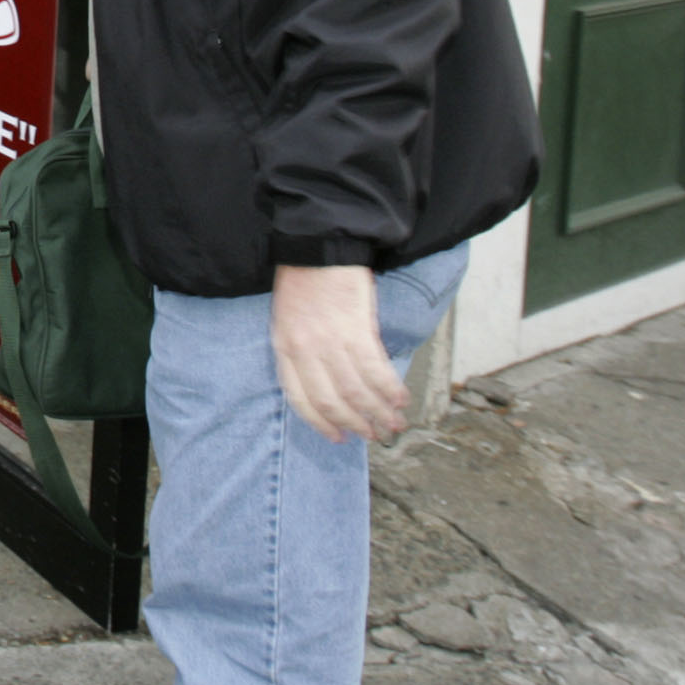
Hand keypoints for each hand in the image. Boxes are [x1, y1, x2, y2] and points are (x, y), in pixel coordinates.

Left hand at [270, 264, 406, 442]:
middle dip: (356, 423)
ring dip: (378, 412)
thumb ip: (301, 351)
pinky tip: (401, 398)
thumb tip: (327, 383)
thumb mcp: (287, 319)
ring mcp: (330, 341)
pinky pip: (375, 370)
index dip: (321, 423)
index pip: (300, 398)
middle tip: (375, 436)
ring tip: (393, 424)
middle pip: (332, 400)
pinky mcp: (356, 329)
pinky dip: (390, 388)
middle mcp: (304, 350)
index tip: (338, 438)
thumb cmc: (303, 281)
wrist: (318, 246)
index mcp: (284, 347)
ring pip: (356, 391)